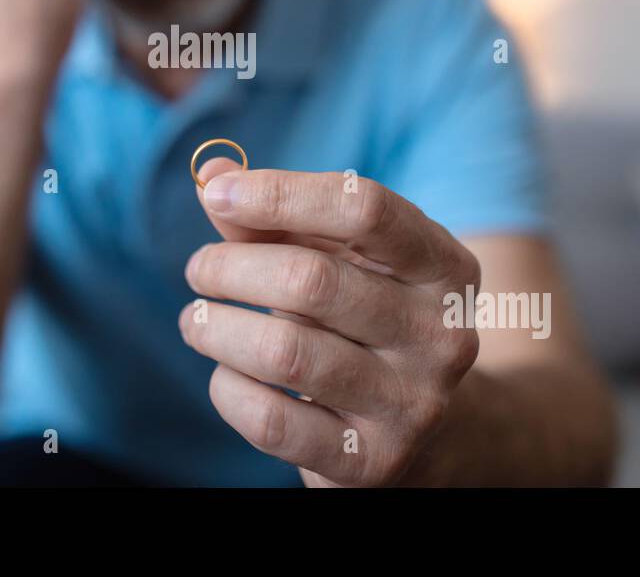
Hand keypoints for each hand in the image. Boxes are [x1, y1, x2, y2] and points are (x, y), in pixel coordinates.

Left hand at [179, 158, 481, 486]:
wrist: (430, 429)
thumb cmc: (367, 319)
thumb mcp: (342, 258)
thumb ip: (277, 218)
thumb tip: (212, 177)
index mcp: (444, 265)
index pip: (363, 208)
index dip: (280, 194)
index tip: (218, 196)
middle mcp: (442, 333)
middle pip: (311, 280)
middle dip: (230, 267)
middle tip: (198, 270)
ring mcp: (412, 402)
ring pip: (285, 352)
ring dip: (216, 328)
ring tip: (196, 320)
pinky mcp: (372, 461)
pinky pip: (271, 421)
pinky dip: (228, 389)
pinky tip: (225, 373)